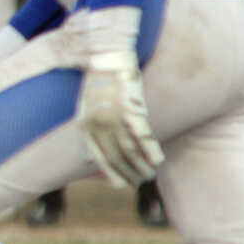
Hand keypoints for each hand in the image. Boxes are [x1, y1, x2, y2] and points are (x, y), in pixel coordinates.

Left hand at [76, 50, 163, 187]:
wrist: (107, 58)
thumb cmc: (99, 83)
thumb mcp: (87, 108)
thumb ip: (92, 130)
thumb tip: (93, 155)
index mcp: (85, 126)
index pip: (99, 159)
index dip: (112, 174)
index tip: (123, 185)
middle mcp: (97, 125)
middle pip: (116, 158)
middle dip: (130, 174)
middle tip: (142, 181)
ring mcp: (112, 117)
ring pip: (129, 151)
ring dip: (141, 166)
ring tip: (151, 174)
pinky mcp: (129, 108)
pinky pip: (142, 135)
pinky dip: (150, 150)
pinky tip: (158, 160)